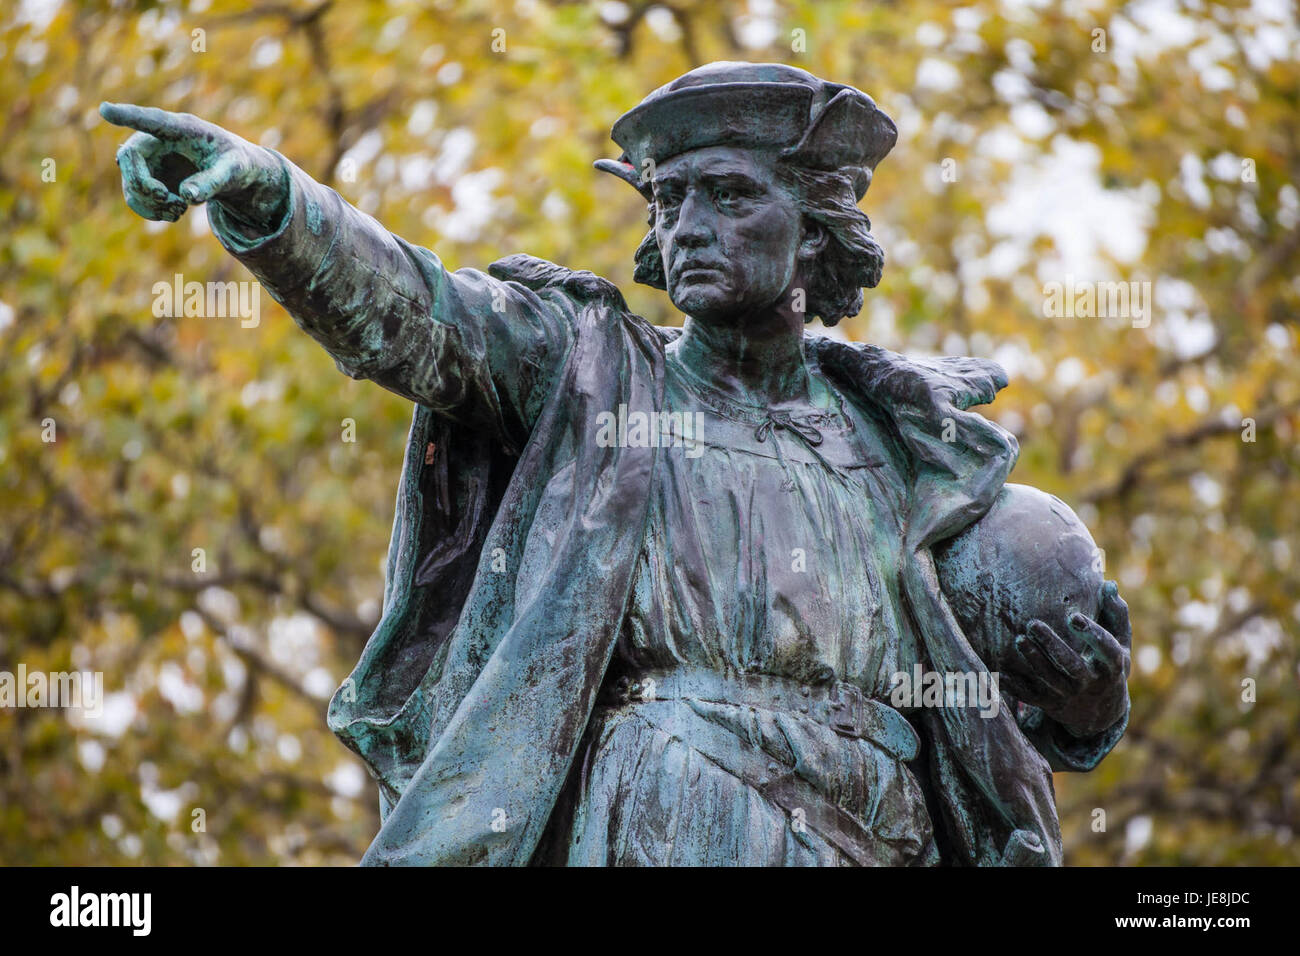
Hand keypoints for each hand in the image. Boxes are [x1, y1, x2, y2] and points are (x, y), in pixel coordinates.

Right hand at [100, 102, 286, 228]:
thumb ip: (212, 182)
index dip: (128, 116)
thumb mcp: (232, 172)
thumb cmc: (235, 163)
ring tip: (178, 210)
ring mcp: (152, 159)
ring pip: (130, 181)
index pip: (152, 120)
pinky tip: (174, 214)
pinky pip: (136, 196)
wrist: (233, 171)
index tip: (105, 109)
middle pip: (130, 157)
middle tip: (166, 199)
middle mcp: (159, 140)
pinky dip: (149, 210)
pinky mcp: (151, 176)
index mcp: (183, 129)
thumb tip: (186, 195)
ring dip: (148, 202)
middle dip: (142, 184)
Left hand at [999, 580, 1131, 736]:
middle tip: (1033, 625)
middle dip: (1052, 646)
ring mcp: (1069, 695)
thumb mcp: (1120, 642)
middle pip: (1071, 666)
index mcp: (1111, 666)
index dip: (1092, 634)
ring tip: (1019, 639)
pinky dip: (1014, 686)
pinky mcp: (1050, 703)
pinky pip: (1029, 696)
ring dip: (1033, 660)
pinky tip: (1000, 672)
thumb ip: (1116, 613)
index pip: (1106, 651)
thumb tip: (1109, 584)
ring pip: (1049, 679)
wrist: (1099, 711)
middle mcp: (1090, 683)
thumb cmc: (1107, 663)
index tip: (1073, 617)